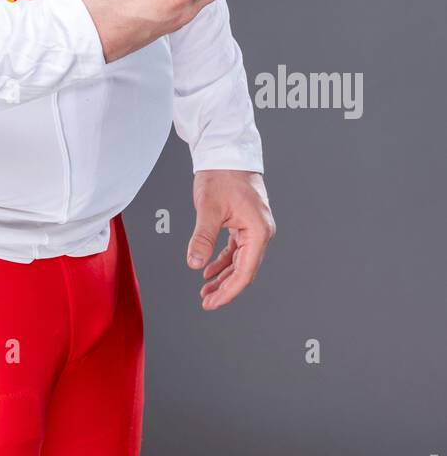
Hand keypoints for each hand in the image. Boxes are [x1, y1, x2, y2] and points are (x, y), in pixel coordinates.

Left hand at [187, 169, 275, 309]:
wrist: (226, 151)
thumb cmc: (221, 175)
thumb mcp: (209, 208)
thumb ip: (203, 238)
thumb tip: (194, 263)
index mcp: (258, 231)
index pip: (244, 272)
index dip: (228, 292)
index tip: (211, 303)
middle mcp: (261, 232)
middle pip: (244, 270)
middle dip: (224, 288)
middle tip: (206, 301)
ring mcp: (254, 227)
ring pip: (240, 261)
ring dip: (223, 276)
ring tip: (205, 290)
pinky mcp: (245, 223)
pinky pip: (236, 249)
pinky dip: (223, 260)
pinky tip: (209, 270)